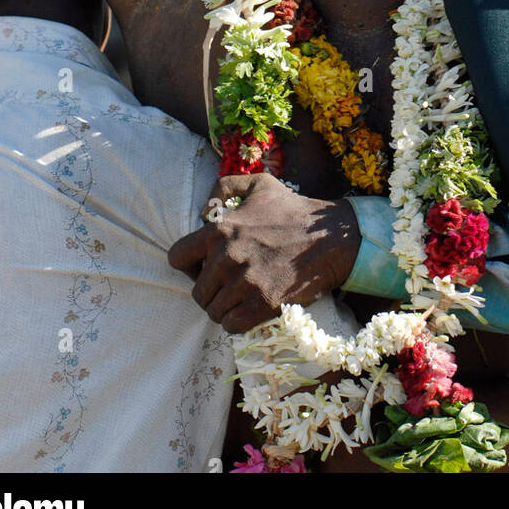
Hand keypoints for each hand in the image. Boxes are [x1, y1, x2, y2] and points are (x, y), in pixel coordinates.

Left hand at [167, 172, 359, 332]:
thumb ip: (224, 186)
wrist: (330, 237)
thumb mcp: (259, 183)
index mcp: (219, 230)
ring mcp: (244, 283)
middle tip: (228, 285)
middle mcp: (226, 258)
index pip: (177, 258)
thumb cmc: (293, 209)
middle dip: (211, 290)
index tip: (203, 267)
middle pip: (197, 292)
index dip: (188, 265)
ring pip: (213, 311)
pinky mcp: (261, 304)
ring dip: (224, 307)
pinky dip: (236, 321)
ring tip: (240, 298)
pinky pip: (231, 325)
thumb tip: (203, 209)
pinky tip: (249, 309)